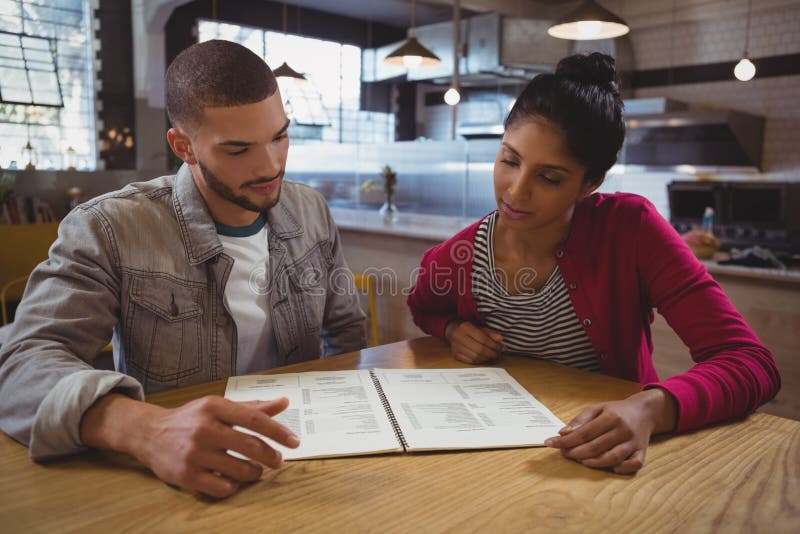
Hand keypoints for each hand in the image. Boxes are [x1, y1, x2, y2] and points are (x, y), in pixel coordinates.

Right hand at [81, 394, 299, 498]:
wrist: (149, 433)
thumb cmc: (191, 419)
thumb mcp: (219, 406)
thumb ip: (252, 407)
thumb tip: (284, 402)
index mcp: (214, 406)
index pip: (254, 419)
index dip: (278, 432)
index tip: (295, 442)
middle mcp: (204, 428)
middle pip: (250, 446)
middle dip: (270, 457)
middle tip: (278, 461)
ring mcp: (194, 453)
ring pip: (239, 469)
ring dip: (254, 473)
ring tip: (255, 470)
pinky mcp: (185, 475)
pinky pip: (222, 487)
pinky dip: (233, 486)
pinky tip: (232, 480)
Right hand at [445, 320, 503, 363]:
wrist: (451, 329)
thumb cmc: (467, 328)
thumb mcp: (479, 327)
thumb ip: (490, 333)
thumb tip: (501, 339)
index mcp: (465, 327)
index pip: (483, 339)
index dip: (494, 345)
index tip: (502, 348)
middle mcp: (459, 337)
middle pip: (479, 349)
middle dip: (492, 353)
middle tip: (498, 354)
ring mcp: (456, 347)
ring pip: (475, 357)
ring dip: (487, 358)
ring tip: (493, 356)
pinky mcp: (455, 355)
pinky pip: (470, 361)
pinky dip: (479, 360)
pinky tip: (484, 358)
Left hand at [543, 389, 676, 474]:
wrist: (645, 411)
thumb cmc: (616, 411)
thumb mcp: (597, 408)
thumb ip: (580, 420)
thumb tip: (563, 433)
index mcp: (611, 417)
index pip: (584, 432)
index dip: (566, 440)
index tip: (551, 443)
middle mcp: (623, 430)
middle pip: (596, 447)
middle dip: (576, 452)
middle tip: (564, 454)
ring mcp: (634, 442)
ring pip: (612, 457)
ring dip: (593, 462)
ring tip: (580, 460)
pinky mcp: (643, 452)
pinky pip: (633, 464)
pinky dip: (621, 468)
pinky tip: (608, 467)